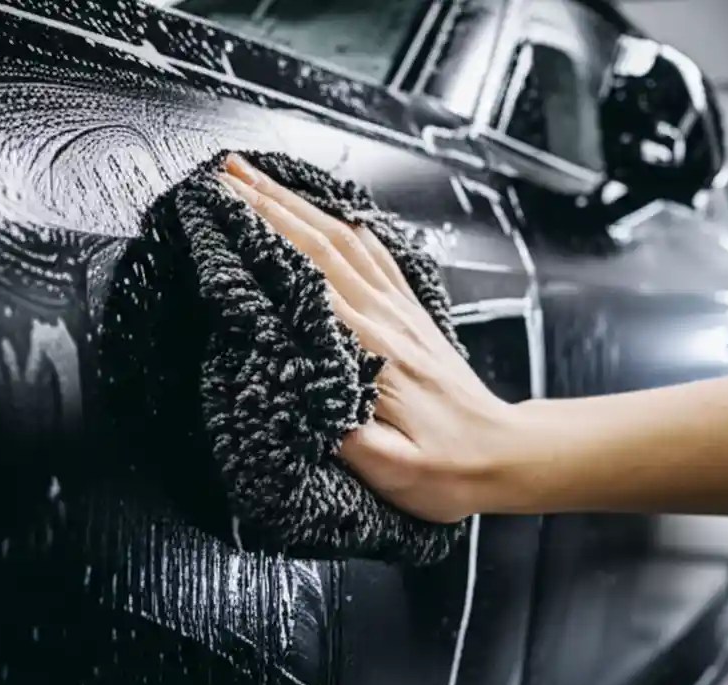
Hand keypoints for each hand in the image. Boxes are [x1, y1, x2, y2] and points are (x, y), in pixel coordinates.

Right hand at [219, 154, 518, 522]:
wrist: (503, 457)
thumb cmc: (446, 469)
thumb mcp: (389, 468)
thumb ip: (342, 432)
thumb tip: (295, 393)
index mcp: (372, 348)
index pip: (307, 274)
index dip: (265, 235)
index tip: (225, 207)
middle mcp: (387, 317)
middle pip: (321, 242)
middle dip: (270, 201)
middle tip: (224, 174)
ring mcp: (401, 311)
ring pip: (345, 239)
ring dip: (299, 203)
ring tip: (258, 178)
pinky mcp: (412, 315)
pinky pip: (376, 255)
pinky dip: (344, 225)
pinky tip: (327, 211)